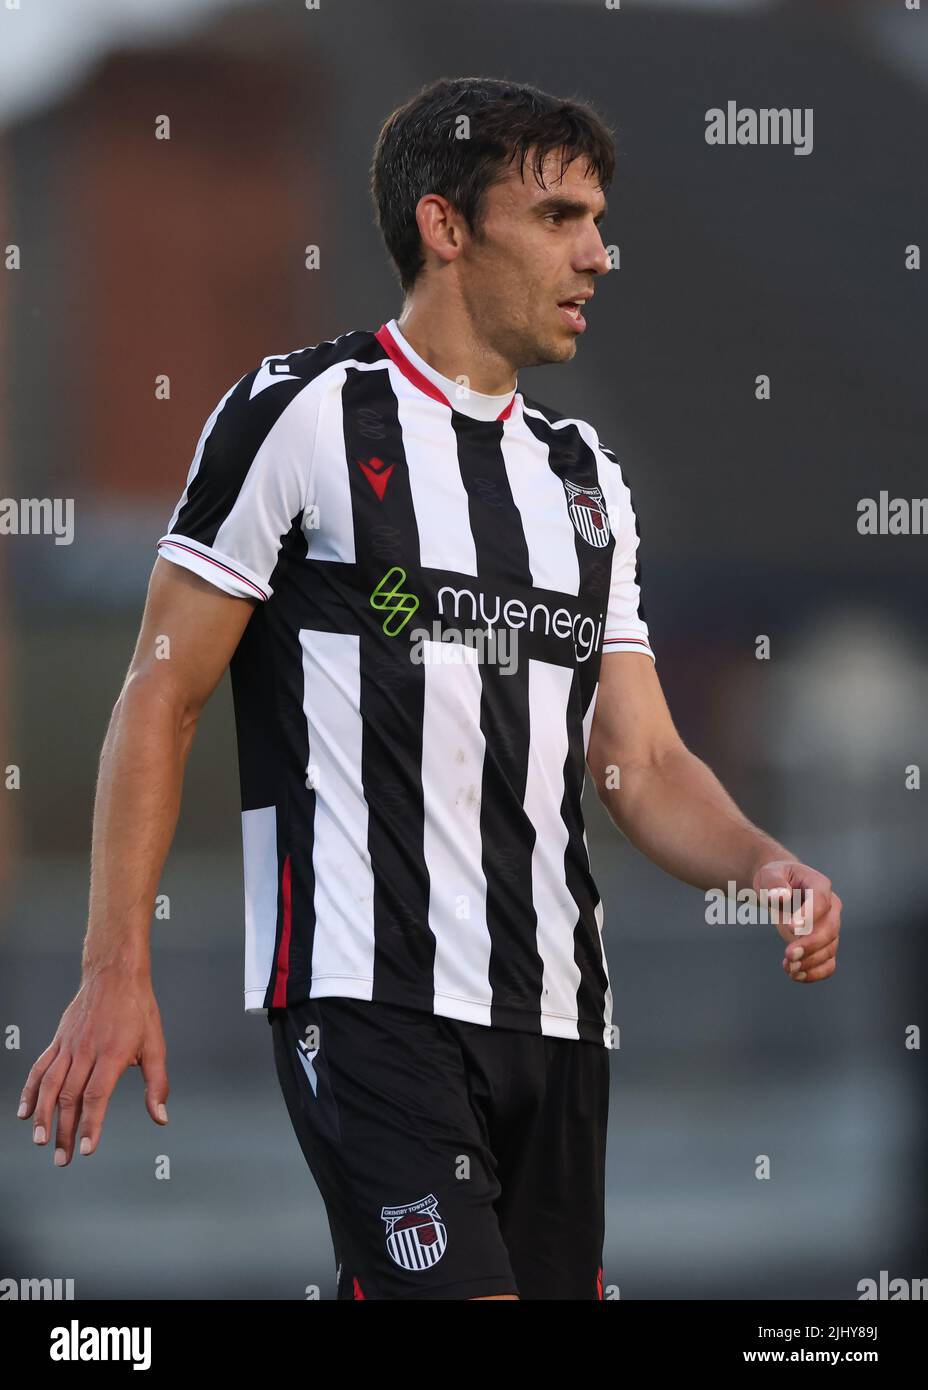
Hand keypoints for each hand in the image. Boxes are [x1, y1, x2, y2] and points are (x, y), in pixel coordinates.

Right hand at [16, 965, 168, 1163]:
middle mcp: (87, 1050)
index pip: (97, 1096)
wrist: (115, 973)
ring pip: (51, 1085)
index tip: (86, 1149)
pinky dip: (30, 1091)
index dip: (91, 1124)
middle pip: (71, 1097)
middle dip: (65, 1131)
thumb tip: (161, 1117)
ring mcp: (69, 1045)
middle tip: (62, 1159)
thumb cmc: (138, 1009)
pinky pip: (40, 1068)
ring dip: (43, 1115)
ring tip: (40, 1140)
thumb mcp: (156, 1045)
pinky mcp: (59, 1040)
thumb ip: (157, 1084)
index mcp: (113, 1054)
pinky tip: (25, 1112)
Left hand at [753, 859, 841, 983]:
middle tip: (789, 955)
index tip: (791, 928)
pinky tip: (797, 976)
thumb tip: (780, 897)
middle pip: (830, 928)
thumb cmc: (775, 880)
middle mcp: (831, 907)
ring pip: (830, 948)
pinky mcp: (825, 945)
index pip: (820, 900)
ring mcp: (831, 927)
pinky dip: (815, 973)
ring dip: (810, 962)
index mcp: (819, 885)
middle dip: (810, 944)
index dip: (809, 915)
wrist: (779, 890)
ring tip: (788, 968)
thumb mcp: (768, 874)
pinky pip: (829, 963)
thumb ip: (773, 883)